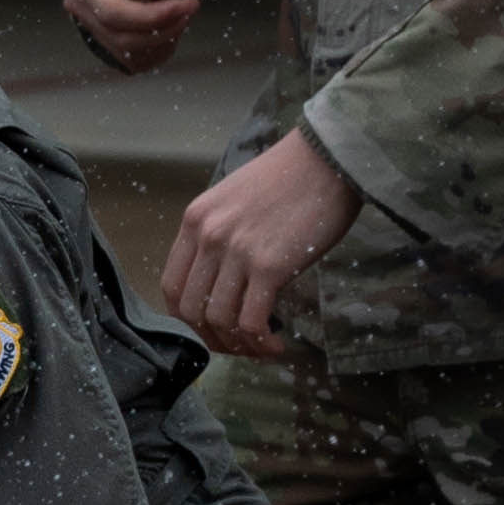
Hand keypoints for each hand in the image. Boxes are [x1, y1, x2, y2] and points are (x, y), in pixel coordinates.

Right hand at [62, 0, 196, 74]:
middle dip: (162, 28)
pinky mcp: (103, 30)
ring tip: (185, 14)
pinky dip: (155, 50)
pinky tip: (173, 28)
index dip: (150, 17)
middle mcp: (79, 2)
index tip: (184, 5)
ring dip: (161, 42)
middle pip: (119, 37)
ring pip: (124, 52)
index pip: (111, 11)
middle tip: (192, 5)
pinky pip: (128, 56)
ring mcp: (88, 19)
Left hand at [159, 128, 361, 359]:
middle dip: (211, 338)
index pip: (171, 286)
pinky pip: (251, 321)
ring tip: (260, 347)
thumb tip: (221, 283)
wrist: (332, 157)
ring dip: (238, 345)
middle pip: (190, 310)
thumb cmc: (292, 177)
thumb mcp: (235, 199)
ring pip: (219, 320)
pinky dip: (260, 343)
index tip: (207, 329)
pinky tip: (276, 346)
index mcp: (195, 220)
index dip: (185, 318)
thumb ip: (219, 235)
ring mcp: (237, 251)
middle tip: (235, 346)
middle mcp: (209, 236)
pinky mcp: (269, 265)